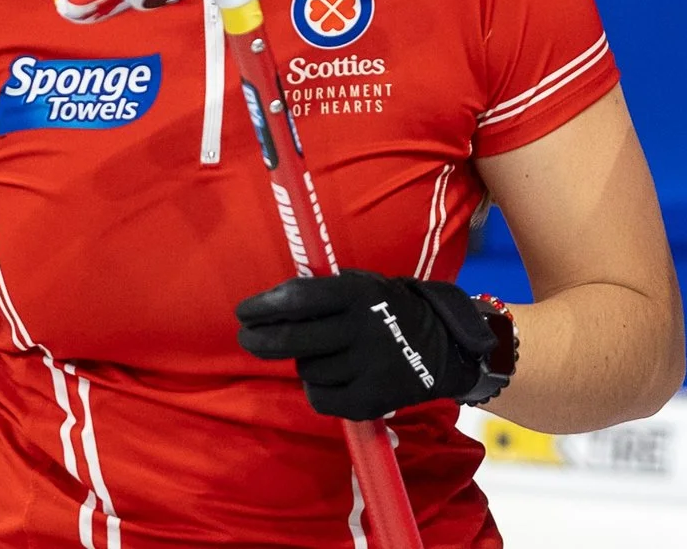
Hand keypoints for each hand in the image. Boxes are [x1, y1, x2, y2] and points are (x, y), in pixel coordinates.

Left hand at [235, 270, 498, 419]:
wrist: (443, 351)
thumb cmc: (389, 312)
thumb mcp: (365, 285)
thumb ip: (323, 291)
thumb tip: (269, 303)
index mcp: (358, 293)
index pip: (296, 298)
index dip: (263, 306)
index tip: (243, 312)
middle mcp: (362, 328)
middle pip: (290, 339)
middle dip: (258, 339)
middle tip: (246, 337)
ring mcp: (366, 367)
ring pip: (305, 369)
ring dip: (305, 362)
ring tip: (326, 354)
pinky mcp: (368, 400)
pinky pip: (319, 397)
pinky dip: (320, 388)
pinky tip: (335, 377)